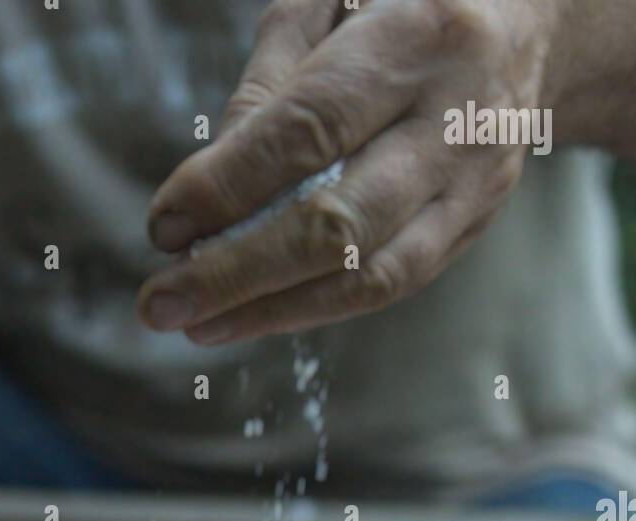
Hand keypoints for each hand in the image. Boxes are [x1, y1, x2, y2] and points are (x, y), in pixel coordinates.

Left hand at [139, 0, 565, 342]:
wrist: (526, 28)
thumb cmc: (400, 4)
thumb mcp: (331, 4)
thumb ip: (268, 89)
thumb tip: (206, 195)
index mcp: (416, 38)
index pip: (310, 130)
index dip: (231, 186)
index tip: (165, 226)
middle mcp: (453, 119)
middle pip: (339, 221)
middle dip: (237, 271)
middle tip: (160, 302)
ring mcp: (472, 184)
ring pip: (367, 273)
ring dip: (270, 309)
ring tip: (196, 323)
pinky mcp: (469, 228)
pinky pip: (387, 285)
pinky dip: (311, 308)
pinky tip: (252, 316)